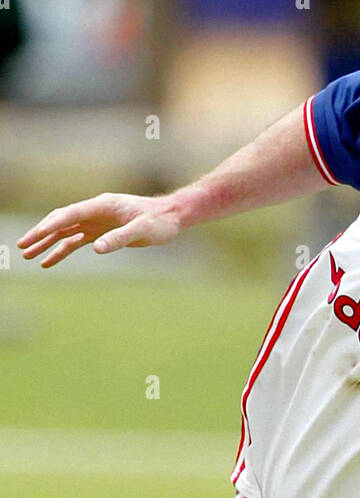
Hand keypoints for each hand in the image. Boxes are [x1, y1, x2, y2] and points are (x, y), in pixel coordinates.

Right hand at [18, 192, 181, 267]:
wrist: (171, 217)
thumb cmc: (159, 221)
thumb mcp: (143, 231)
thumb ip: (120, 238)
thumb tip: (96, 249)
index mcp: (101, 206)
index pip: (69, 215)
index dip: (50, 226)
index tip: (34, 236)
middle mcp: (94, 212)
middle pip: (60, 222)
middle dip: (40, 235)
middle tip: (22, 247)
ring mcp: (96, 223)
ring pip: (65, 233)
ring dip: (46, 244)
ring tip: (29, 256)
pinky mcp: (101, 233)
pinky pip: (76, 242)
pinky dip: (62, 251)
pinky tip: (49, 262)